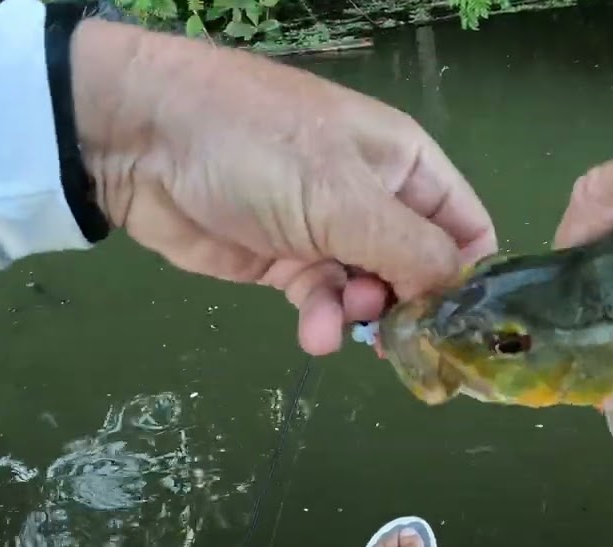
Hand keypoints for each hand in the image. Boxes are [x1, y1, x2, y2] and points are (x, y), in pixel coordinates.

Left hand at [70, 20, 495, 354]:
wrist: (142, 141)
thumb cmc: (259, 150)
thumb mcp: (346, 198)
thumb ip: (412, 252)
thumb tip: (455, 298)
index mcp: (407, 165)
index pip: (466, 229)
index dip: (471, 280)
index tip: (464, 329)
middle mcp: (378, 199)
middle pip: (422, 269)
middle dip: (413, 306)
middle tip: (397, 339)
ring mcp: (331, 232)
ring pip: (373, 293)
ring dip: (364, 318)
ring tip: (342, 326)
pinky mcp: (287, 262)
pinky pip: (324, 302)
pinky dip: (324, 322)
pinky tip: (314, 336)